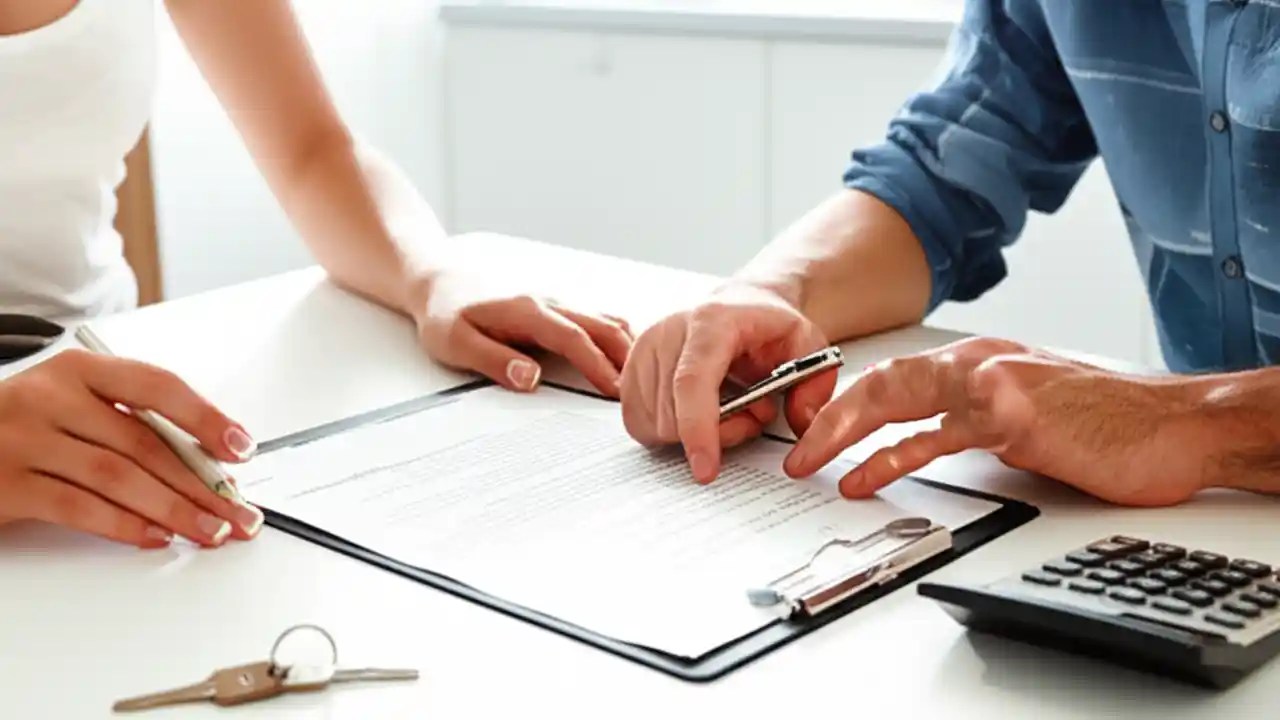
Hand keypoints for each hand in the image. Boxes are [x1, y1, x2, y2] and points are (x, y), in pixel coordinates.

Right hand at [0, 350, 263, 547]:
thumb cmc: (22, 424)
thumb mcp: (72, 404)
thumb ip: (128, 423)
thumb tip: (206, 463)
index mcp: (78, 370)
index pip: (158, 387)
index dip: (206, 418)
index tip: (241, 448)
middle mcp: (50, 397)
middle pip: (146, 442)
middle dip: (202, 482)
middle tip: (237, 510)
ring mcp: (24, 440)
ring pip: (118, 476)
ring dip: (174, 509)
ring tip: (208, 530)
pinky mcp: (5, 484)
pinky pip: (79, 507)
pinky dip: (125, 525)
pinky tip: (156, 536)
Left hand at [414, 268, 632, 396]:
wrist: (439, 282)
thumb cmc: (446, 313)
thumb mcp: (456, 343)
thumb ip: (494, 360)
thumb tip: (530, 379)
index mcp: (527, 310)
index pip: (573, 338)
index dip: (598, 365)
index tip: (615, 391)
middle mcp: (549, 303)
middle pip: (602, 325)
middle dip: (627, 357)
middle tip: (641, 392)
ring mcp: (556, 303)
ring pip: (605, 319)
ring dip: (627, 346)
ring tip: (642, 379)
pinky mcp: (557, 308)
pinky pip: (597, 319)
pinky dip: (617, 338)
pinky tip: (625, 358)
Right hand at [620, 282, 836, 482]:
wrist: (741, 304)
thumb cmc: (767, 325)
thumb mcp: (810, 346)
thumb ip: (814, 386)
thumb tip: (801, 424)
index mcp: (711, 322)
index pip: (692, 381)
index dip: (698, 429)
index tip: (706, 470)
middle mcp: (668, 331)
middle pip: (674, 414)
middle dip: (717, 434)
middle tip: (752, 415)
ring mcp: (643, 349)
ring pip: (656, 424)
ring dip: (695, 433)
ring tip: (727, 408)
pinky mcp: (630, 368)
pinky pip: (640, 423)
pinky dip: (670, 431)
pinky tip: (698, 412)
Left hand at [783, 337, 1203, 505]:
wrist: (1175, 425)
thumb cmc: (1109, 423)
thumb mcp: (1030, 413)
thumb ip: (980, 423)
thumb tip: (939, 447)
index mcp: (982, 359)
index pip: (898, 373)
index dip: (851, 401)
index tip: (820, 429)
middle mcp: (980, 363)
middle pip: (882, 380)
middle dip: (828, 414)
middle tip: (795, 446)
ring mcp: (993, 386)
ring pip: (894, 398)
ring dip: (841, 431)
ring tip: (810, 460)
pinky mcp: (1011, 418)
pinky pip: (934, 437)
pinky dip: (889, 458)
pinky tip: (862, 476)